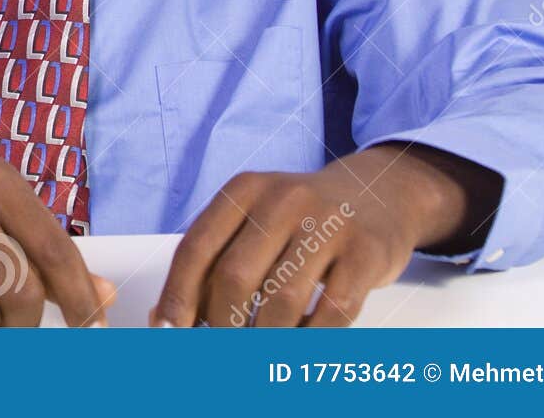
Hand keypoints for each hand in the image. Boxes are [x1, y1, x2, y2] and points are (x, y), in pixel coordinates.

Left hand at [151, 143, 502, 326]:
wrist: (378, 193)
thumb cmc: (300, 219)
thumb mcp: (253, 221)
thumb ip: (211, 262)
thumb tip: (165, 318)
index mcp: (244, 189)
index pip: (196, 248)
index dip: (176, 296)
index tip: (167, 332)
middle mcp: (283, 199)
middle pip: (235, 278)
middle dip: (222, 325)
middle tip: (223, 349)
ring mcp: (329, 223)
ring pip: (282, 301)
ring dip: (265, 339)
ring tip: (260, 354)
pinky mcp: (367, 251)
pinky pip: (333, 311)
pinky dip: (311, 339)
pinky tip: (301, 344)